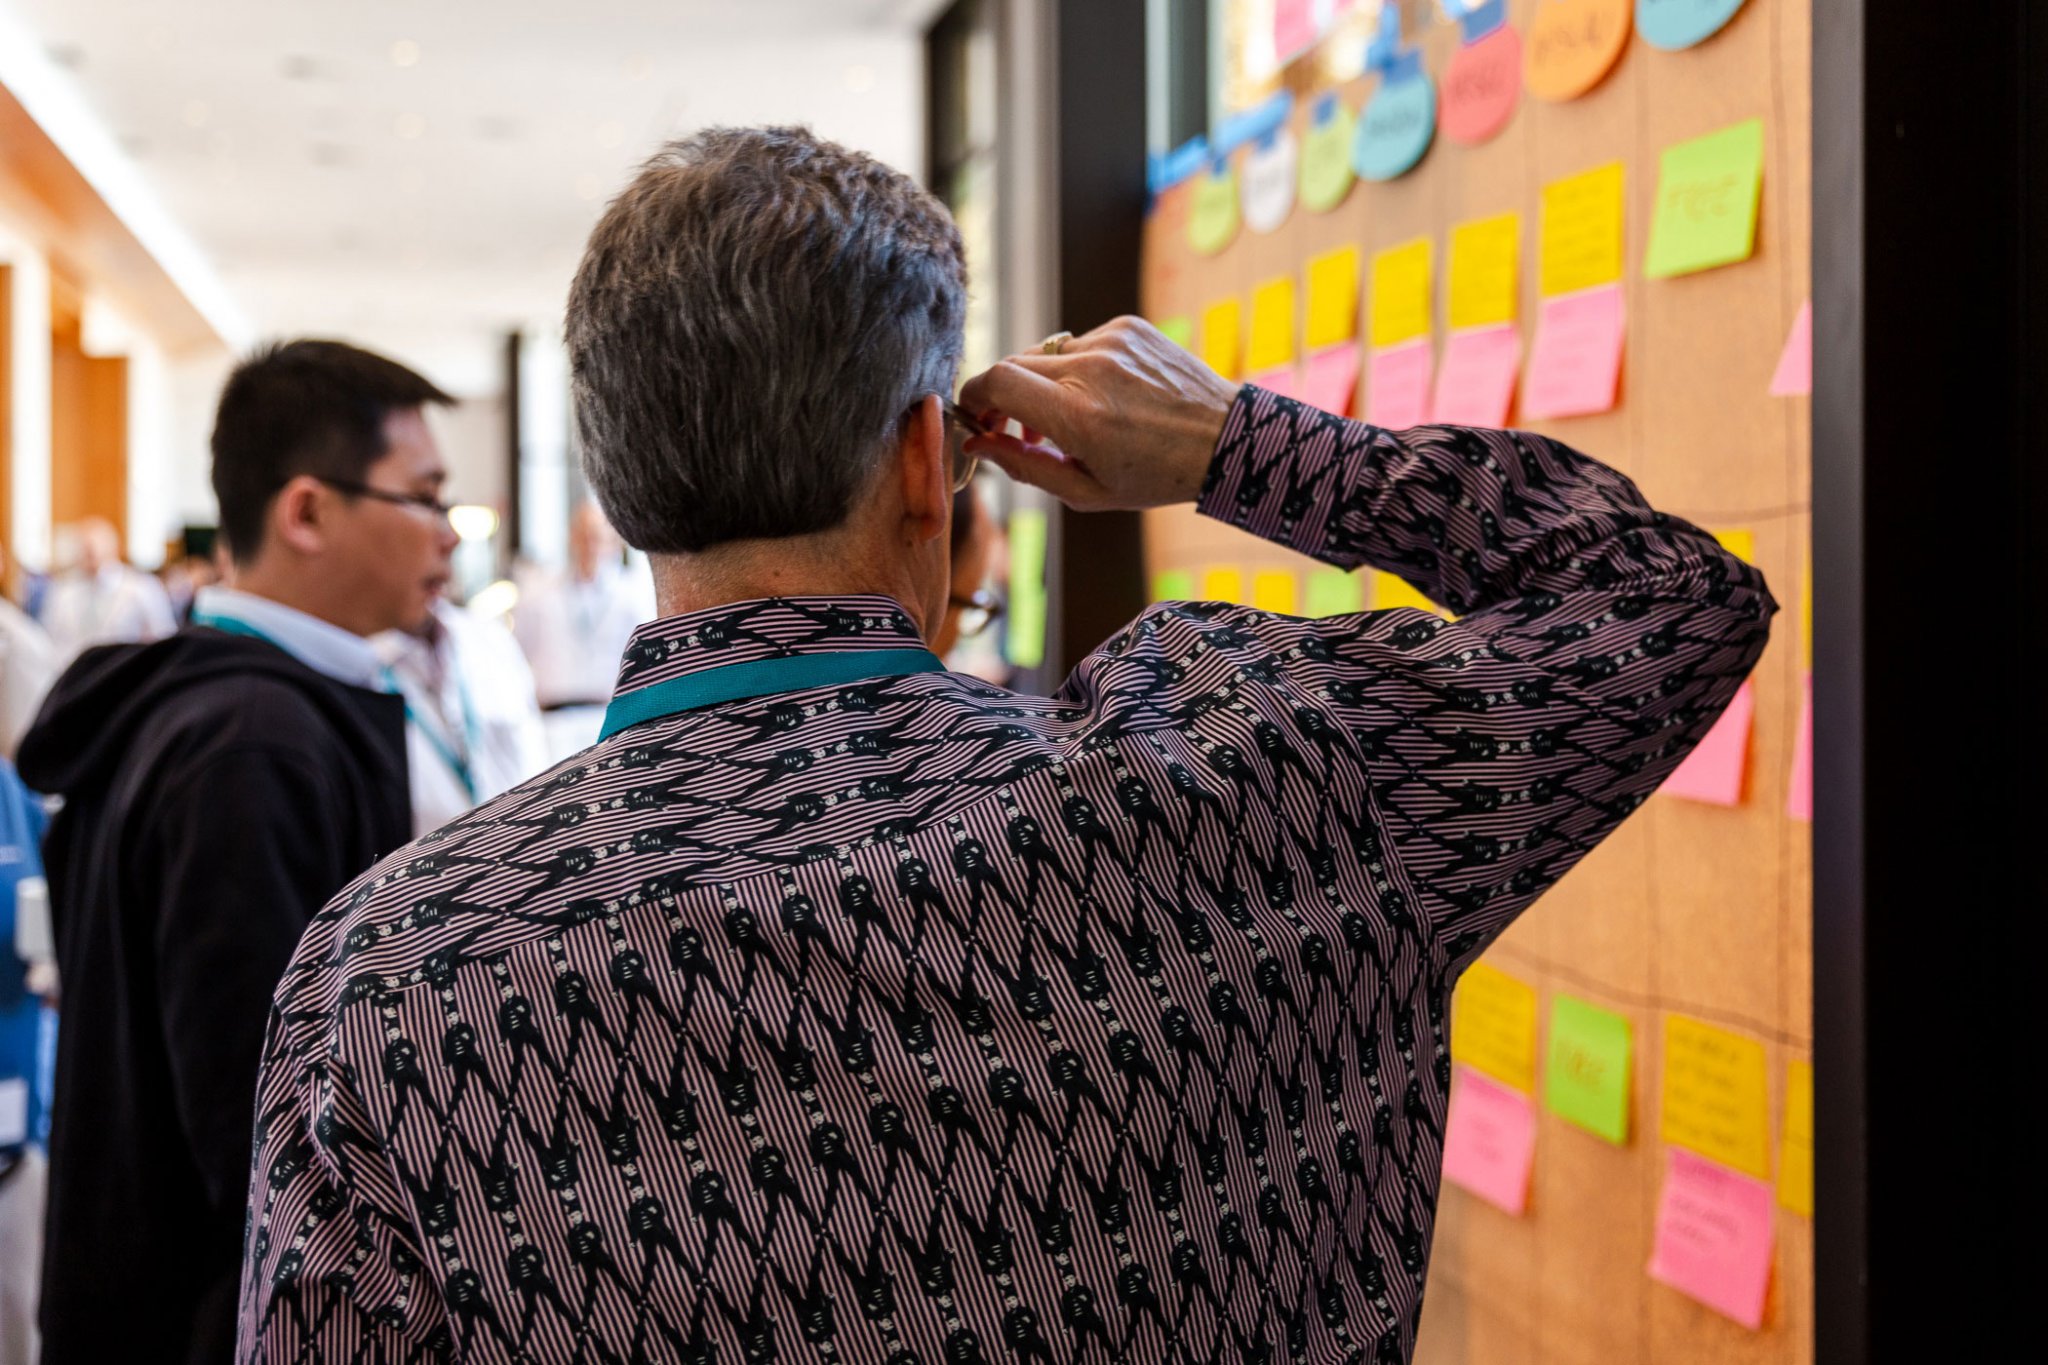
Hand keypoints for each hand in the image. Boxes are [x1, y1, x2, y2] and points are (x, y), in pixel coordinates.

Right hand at [958, 316, 1240, 510]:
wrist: (1226, 439)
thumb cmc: (1156, 476)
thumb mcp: (1086, 491)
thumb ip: (1024, 466)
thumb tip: (977, 443)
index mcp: (1078, 415)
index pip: (996, 381)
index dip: (974, 396)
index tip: (975, 417)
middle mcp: (1091, 369)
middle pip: (1013, 364)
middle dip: (1001, 395)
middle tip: (1011, 427)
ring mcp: (1111, 341)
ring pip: (1045, 354)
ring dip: (1043, 384)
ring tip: (1064, 419)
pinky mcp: (1127, 326)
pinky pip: (1079, 343)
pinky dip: (1077, 369)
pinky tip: (1103, 397)